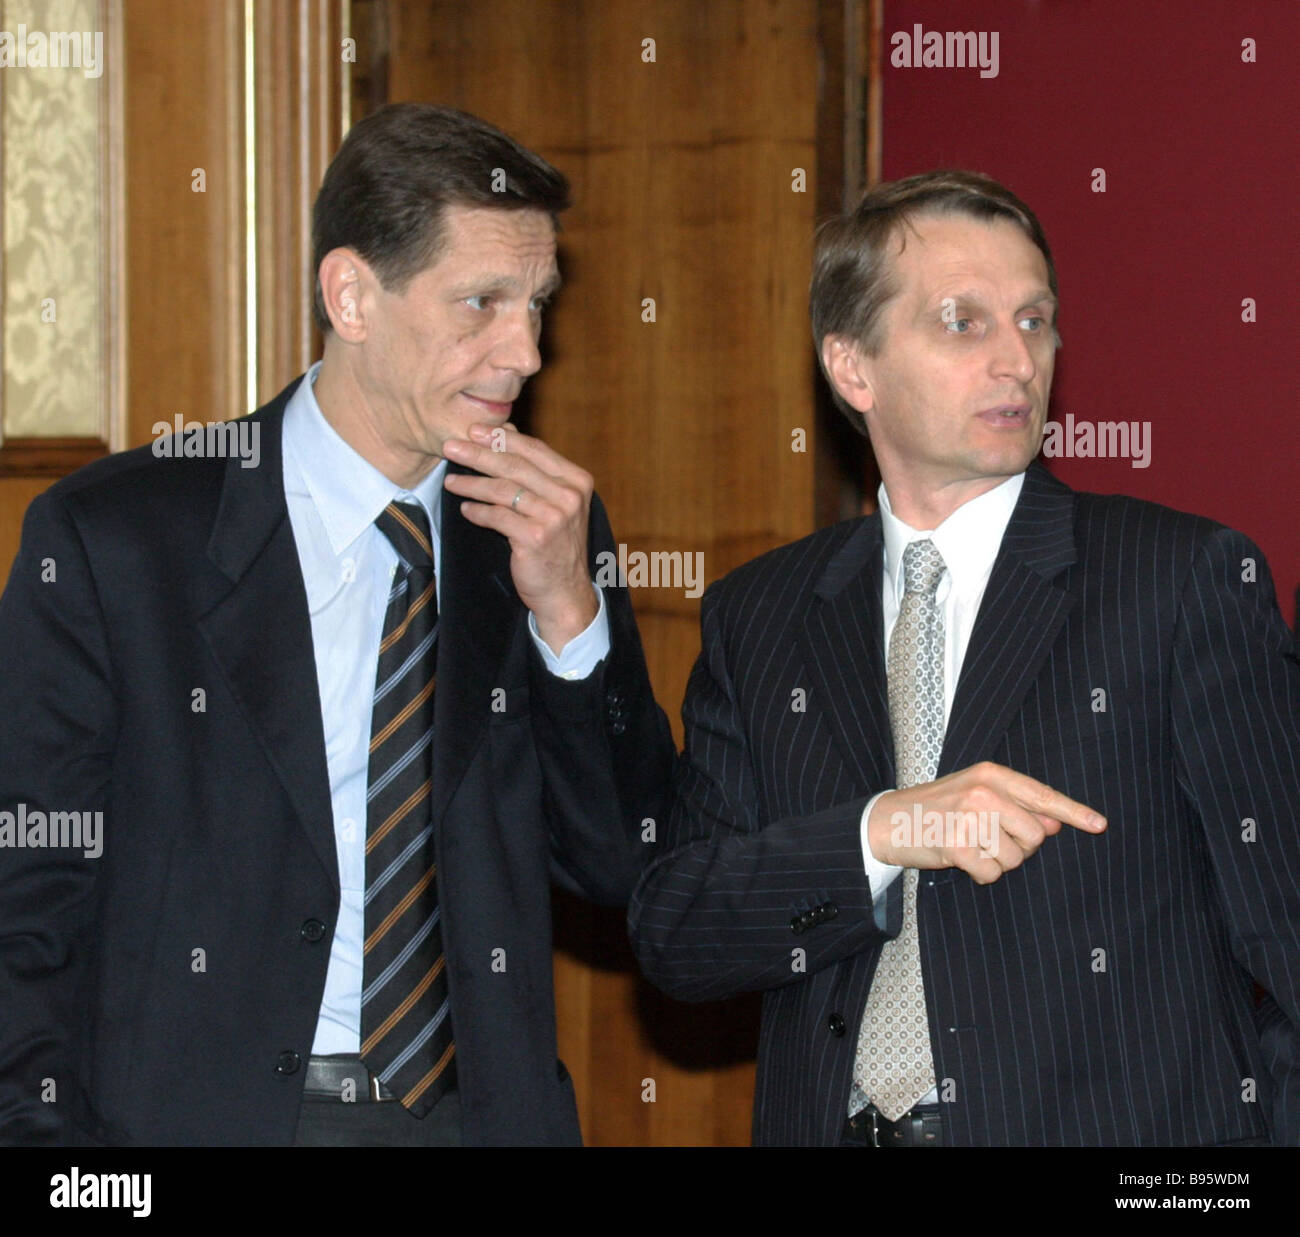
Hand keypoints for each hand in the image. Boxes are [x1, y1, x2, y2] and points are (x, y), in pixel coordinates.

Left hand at [441, 424, 596, 651]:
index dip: (501, 437)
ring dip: (471, 483)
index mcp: (577, 480)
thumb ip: (535, 470)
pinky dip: (478, 511)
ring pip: (503, 490)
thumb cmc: (556, 545)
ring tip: (450, 481)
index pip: (534, 449)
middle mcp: (569, 496)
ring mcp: (555, 517)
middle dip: (478, 453)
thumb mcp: (555, 502)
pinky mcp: (536, 538)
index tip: (473, 430)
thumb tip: (505, 431)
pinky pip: (498, 517)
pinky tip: (464, 509)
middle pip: (515, 465)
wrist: (565, 591)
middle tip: (450, 446)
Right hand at [866, 761, 1105, 884]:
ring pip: (1015, 857)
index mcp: (990, 775)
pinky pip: (992, 873)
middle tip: (989, 839)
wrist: (888, 820)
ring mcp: (968, 817)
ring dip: (998, 861)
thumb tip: (1055, 823)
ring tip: (971, 847)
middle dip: (1019, 846)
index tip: (1099, 824)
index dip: (1073, 811)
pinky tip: (962, 861)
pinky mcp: (955, 845)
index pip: (1041, 795)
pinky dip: (981, 874)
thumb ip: (1016, 805)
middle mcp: (982, 792)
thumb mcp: (976, 795)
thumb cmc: (937, 808)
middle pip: (1035, 834)